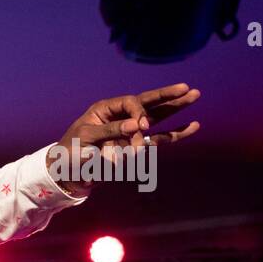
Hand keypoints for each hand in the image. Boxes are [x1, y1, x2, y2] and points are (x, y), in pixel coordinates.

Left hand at [46, 83, 201, 192]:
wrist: (67, 173)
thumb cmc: (70, 151)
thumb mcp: (86, 138)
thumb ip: (112, 131)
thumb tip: (138, 126)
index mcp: (106, 109)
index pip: (131, 103)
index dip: (139, 113)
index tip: (140, 129)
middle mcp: (120, 116)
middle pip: (148, 103)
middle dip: (168, 96)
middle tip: (188, 88)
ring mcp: (129, 131)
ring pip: (157, 117)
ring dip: (176, 108)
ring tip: (195, 96)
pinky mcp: (135, 147)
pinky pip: (158, 138)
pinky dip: (175, 134)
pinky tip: (192, 126)